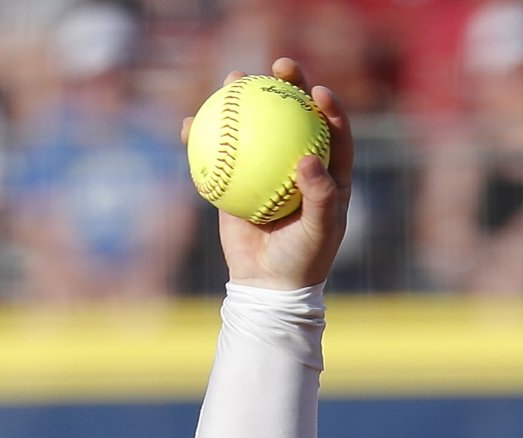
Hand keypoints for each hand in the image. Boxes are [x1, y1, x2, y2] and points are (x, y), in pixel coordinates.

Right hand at [187, 59, 352, 290]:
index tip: (316, 91)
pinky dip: (204, 138)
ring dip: (244, 98)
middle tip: (277, 67)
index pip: (333, 130)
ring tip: (232, 79)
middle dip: (288, 84)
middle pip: (294, 115)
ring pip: (255, 126)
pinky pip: (220, 154)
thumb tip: (308, 159)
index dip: (328, 105)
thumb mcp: (320, 232)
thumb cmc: (303, 260)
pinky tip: (190, 124)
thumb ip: (320, 196)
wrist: (268, 285)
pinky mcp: (238, 180)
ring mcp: (266, 169)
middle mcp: (297, 163)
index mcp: (328, 172)